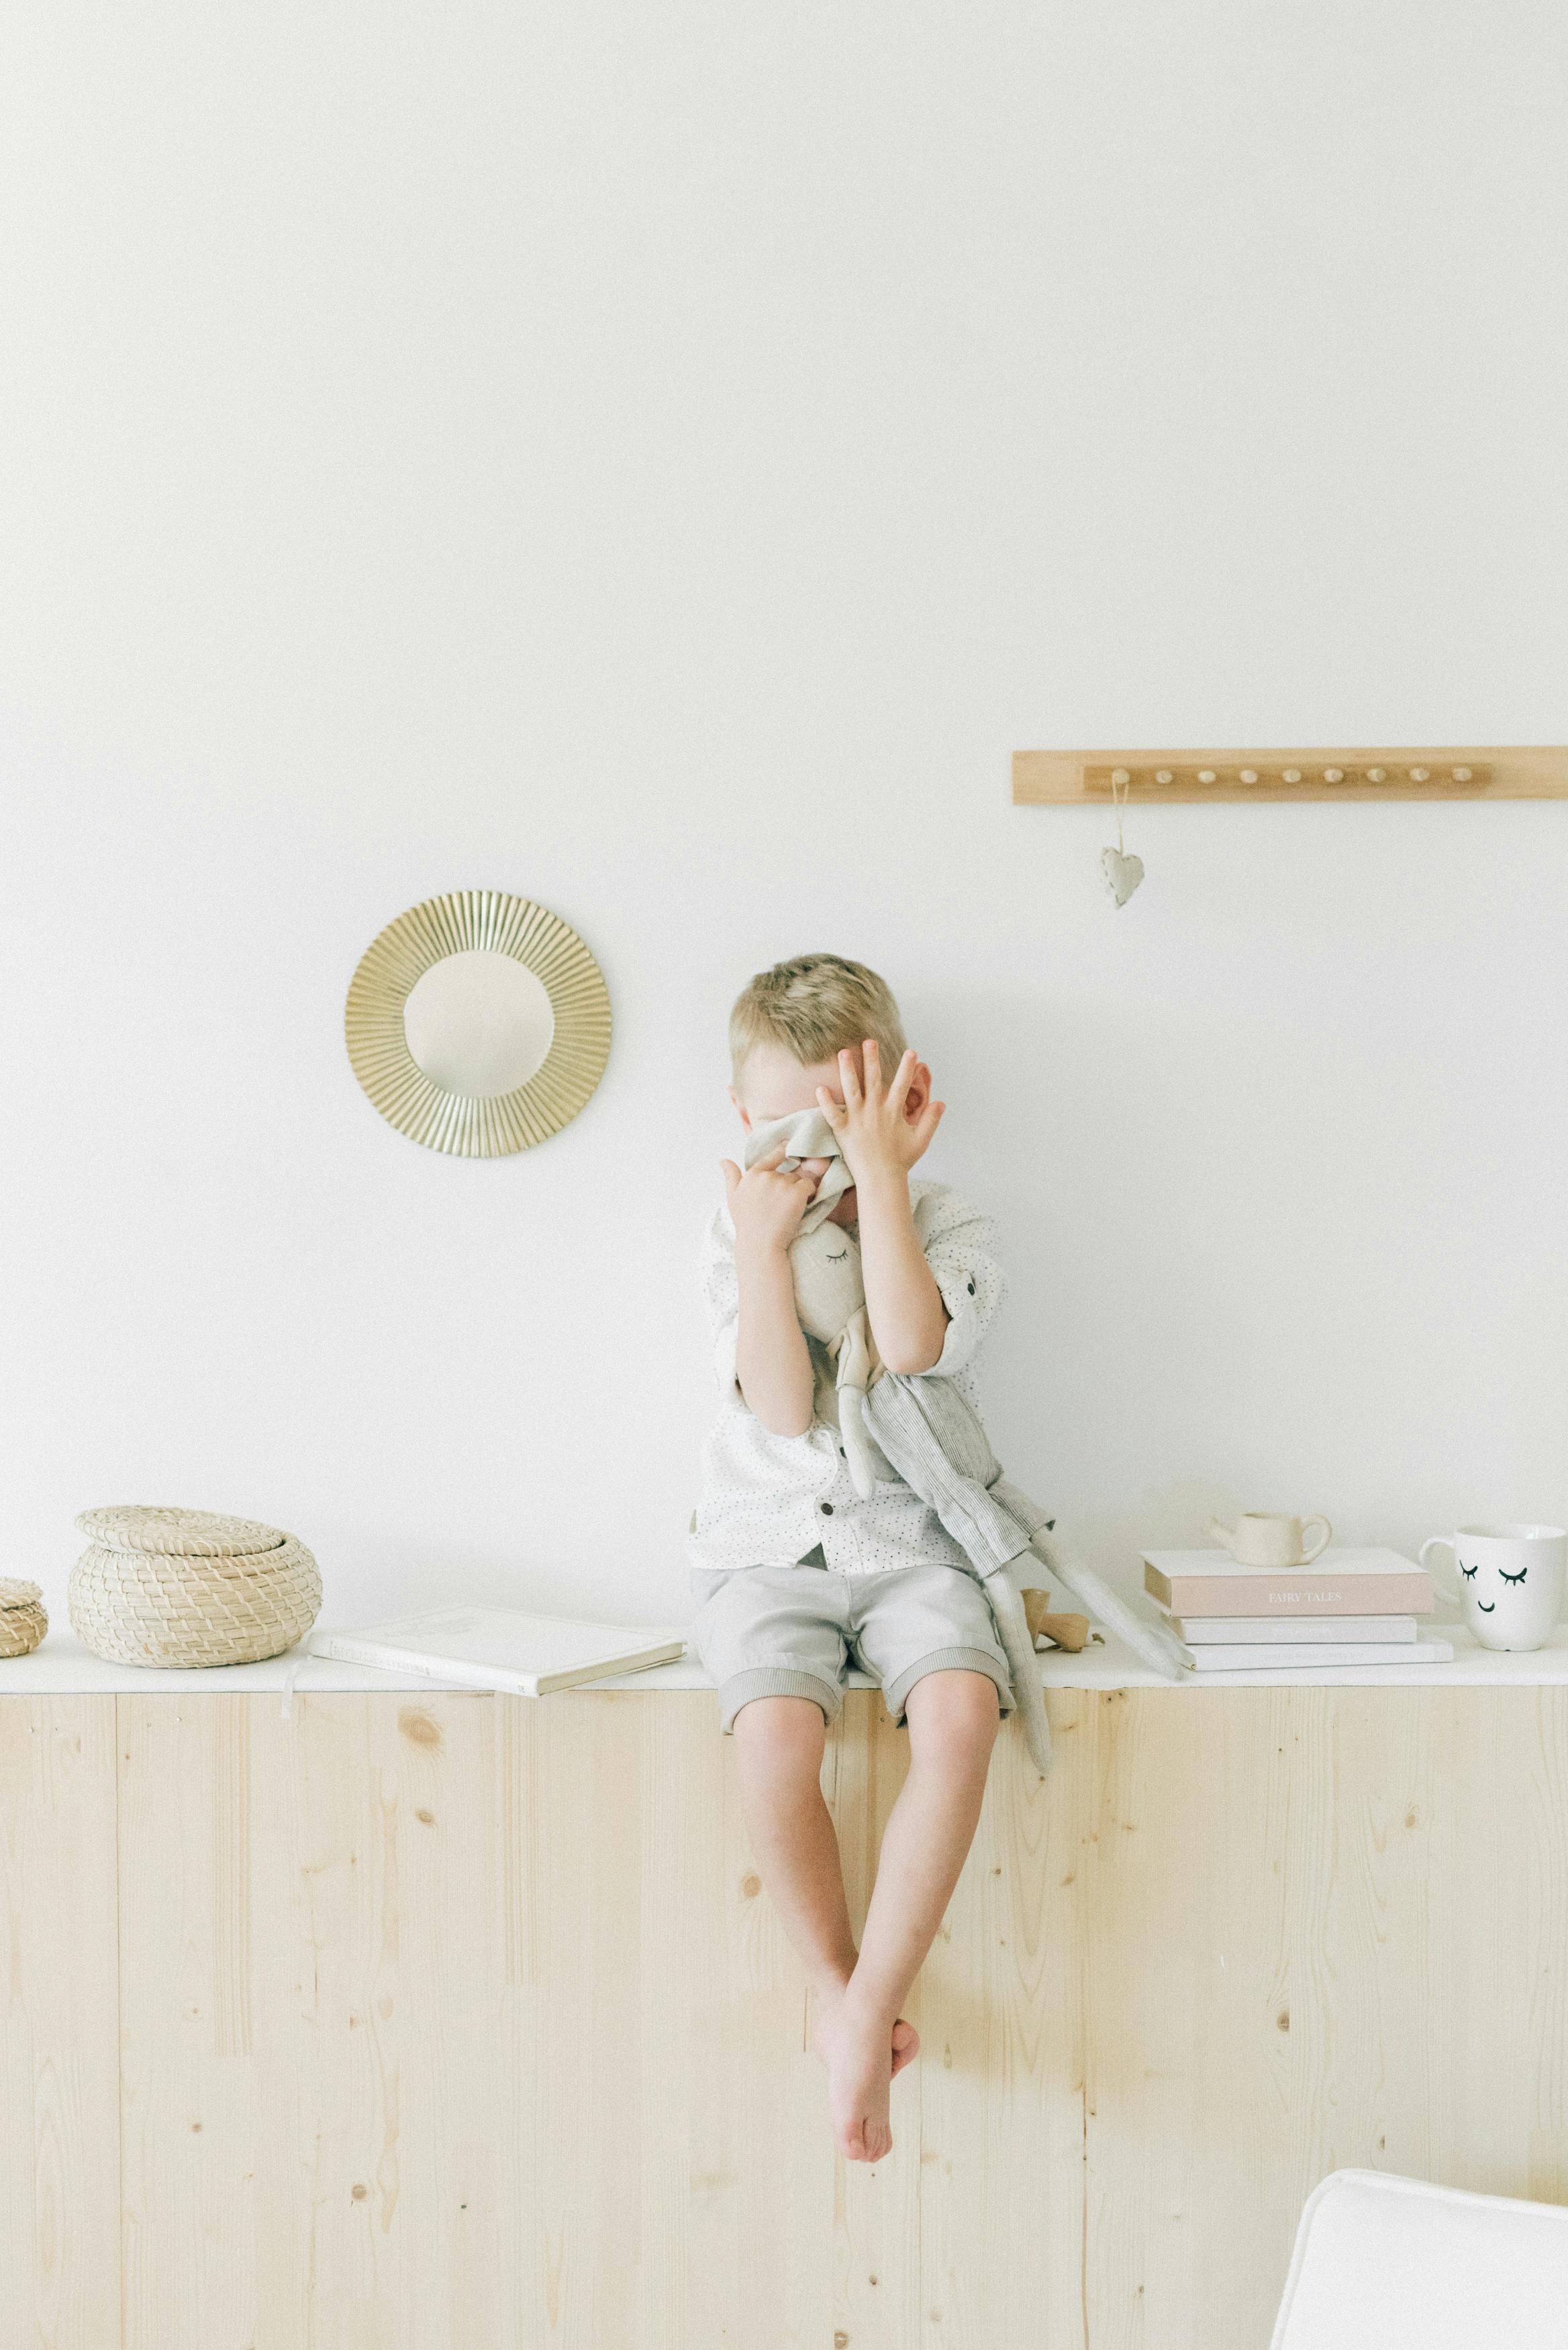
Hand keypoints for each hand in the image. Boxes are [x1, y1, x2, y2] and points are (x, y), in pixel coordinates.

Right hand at [719, 1142, 815, 1255]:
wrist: (760, 1244)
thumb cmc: (746, 1223)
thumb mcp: (732, 1198)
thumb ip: (730, 1176)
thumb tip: (723, 1160)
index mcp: (751, 1175)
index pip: (769, 1158)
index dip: (780, 1151)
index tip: (787, 1143)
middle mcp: (766, 1176)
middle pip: (787, 1173)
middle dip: (787, 1186)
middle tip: (780, 1206)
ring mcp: (782, 1184)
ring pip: (798, 1180)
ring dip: (797, 1191)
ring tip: (788, 1209)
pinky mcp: (796, 1193)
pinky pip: (809, 1186)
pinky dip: (809, 1194)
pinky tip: (801, 1206)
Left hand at [816, 1041, 944, 1185]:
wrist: (881, 1179)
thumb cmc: (901, 1161)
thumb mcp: (921, 1140)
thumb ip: (931, 1120)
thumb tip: (941, 1102)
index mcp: (893, 1112)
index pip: (902, 1085)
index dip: (908, 1068)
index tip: (911, 1052)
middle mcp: (875, 1111)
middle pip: (873, 1080)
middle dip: (872, 1059)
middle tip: (869, 1041)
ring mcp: (858, 1120)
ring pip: (851, 1090)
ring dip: (847, 1070)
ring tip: (843, 1052)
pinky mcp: (844, 1131)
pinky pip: (832, 1114)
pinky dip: (825, 1102)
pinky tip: (819, 1087)